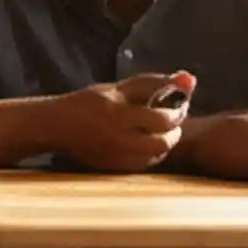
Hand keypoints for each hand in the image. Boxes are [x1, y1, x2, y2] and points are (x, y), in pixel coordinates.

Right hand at [53, 73, 188, 172]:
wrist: (58, 127)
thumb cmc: (89, 102)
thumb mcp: (118, 88)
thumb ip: (153, 83)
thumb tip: (189, 78)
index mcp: (119, 113)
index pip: (162, 117)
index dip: (179, 109)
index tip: (180, 101)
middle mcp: (119, 138)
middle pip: (164, 140)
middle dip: (175, 128)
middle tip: (173, 118)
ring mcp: (118, 156)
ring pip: (158, 154)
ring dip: (166, 141)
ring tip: (161, 130)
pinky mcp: (116, 168)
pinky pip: (146, 164)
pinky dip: (153, 153)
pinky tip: (148, 143)